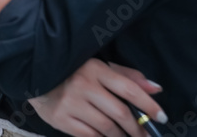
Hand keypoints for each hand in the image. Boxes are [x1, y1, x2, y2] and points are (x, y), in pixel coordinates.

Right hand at [28, 58, 165, 136]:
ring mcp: (71, 103)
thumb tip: (155, 89)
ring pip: (107, 128)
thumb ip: (126, 76)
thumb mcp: (97, 67)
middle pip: (120, 113)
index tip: (162, 117)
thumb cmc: (72, 71)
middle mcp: (83, 85)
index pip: (128, 88)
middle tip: (147, 135)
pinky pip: (89, 136)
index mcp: (94, 69)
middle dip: (138, 129)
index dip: (148, 105)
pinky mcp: (60, 118)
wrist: (33, 75)